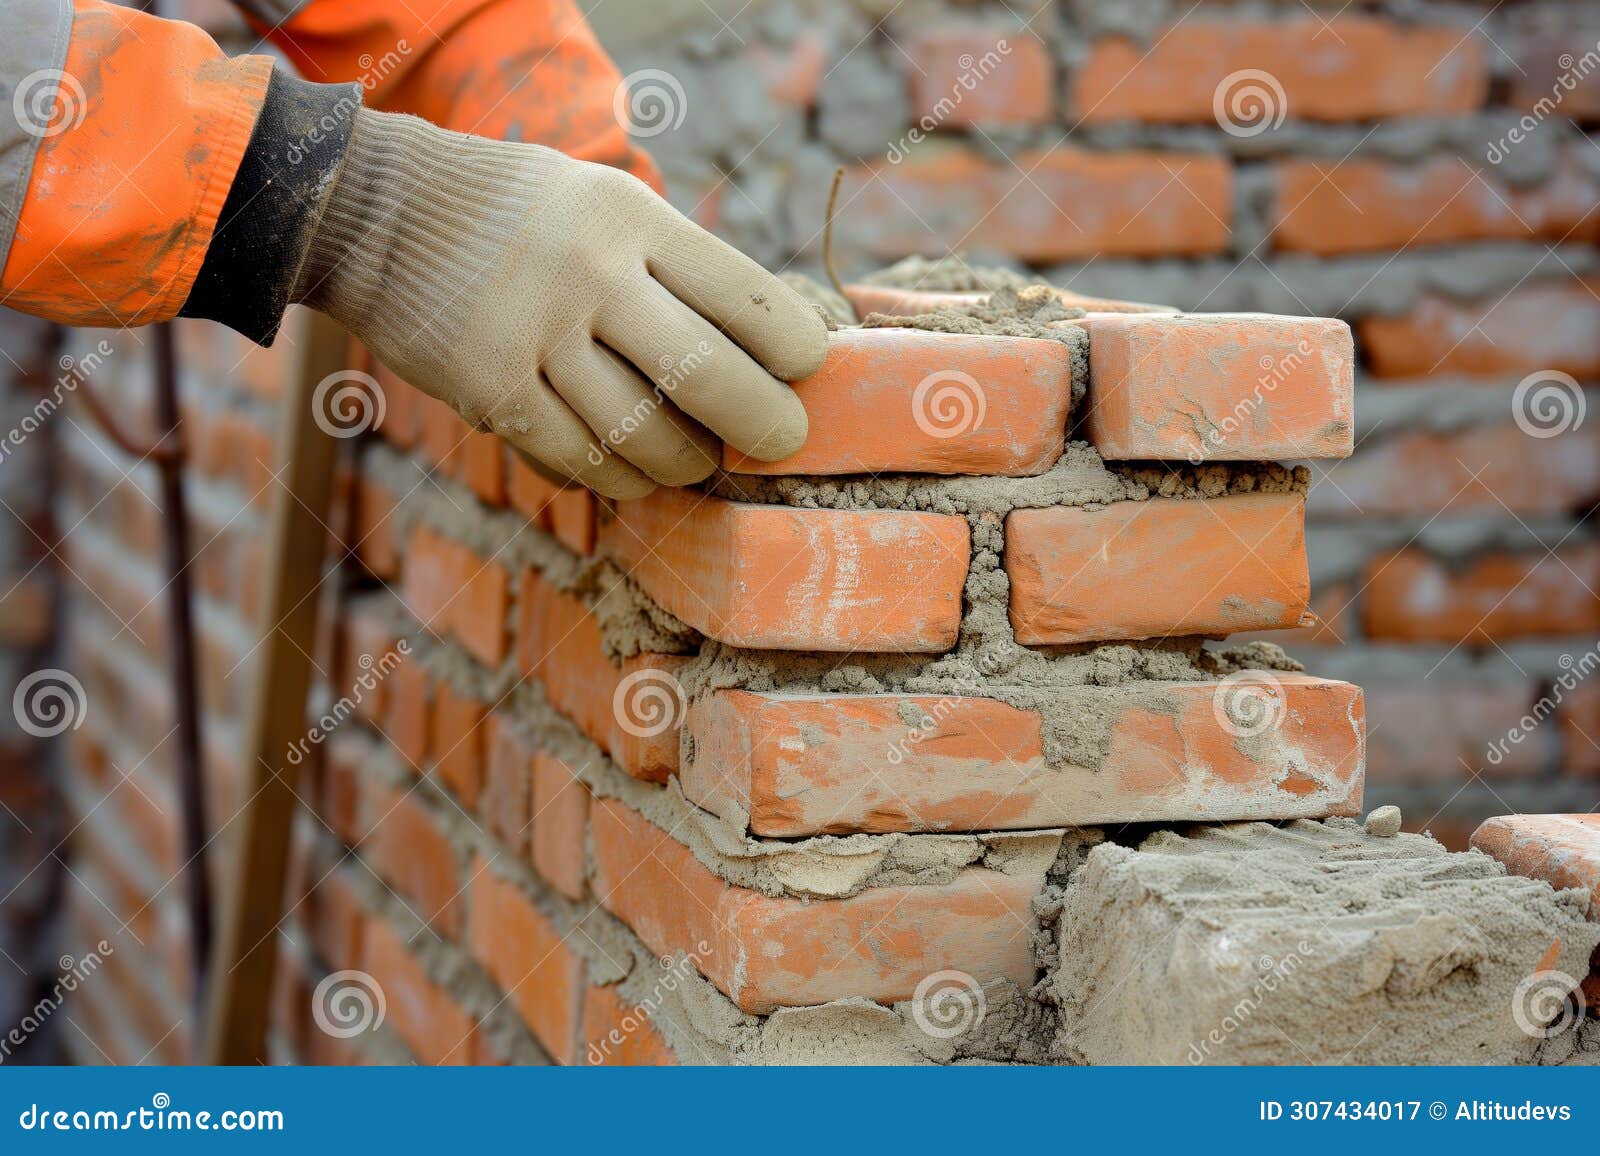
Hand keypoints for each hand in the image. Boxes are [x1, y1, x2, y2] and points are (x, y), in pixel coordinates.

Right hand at [294, 108, 826, 496]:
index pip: (742, 293)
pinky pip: (577, 460)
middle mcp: (588, 274)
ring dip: (684, 462)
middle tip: (782, 441)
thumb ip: (673, 262)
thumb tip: (765, 347)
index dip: (793, 345)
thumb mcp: (604, 200)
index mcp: (631, 219)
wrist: (378, 211)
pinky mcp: (488, 390)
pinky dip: (615, 477)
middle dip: (762, 422)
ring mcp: (534, 336)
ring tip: (697, 459)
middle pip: (706, 374)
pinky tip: (629, 471)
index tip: (807, 369)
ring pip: (642, 436)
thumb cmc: (522, 215)